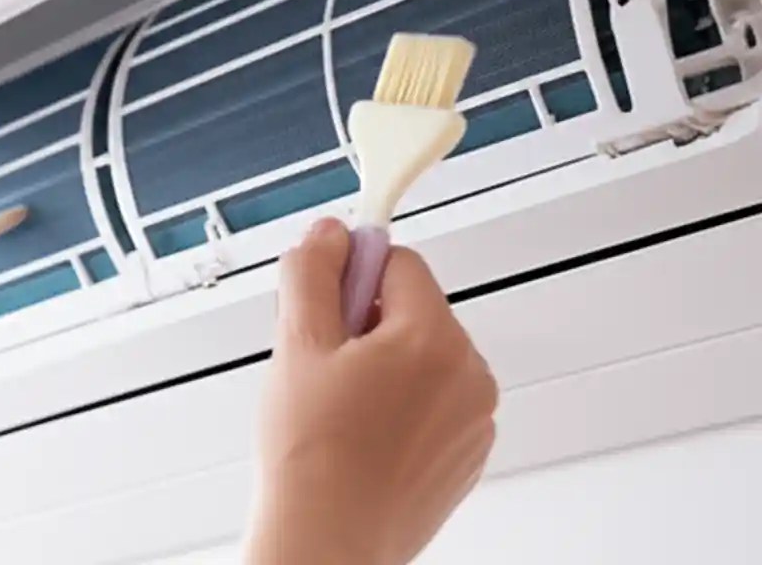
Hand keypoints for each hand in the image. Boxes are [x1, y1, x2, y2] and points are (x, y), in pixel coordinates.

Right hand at [247, 218, 497, 564]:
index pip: (400, 262)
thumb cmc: (313, 459)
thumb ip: (313, 272)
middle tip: (322, 365)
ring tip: (340, 409)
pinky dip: (401, 408)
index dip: (352, 274)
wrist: (326, 542)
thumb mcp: (296, 344)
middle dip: (366, 323)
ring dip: (384, 366)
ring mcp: (473, 419)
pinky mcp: (467, 455)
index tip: (326, 299)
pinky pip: (435, 404)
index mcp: (432, 339)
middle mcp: (468, 375)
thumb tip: (329, 235)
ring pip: (424, 358)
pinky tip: (361, 435)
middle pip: (414, 310)